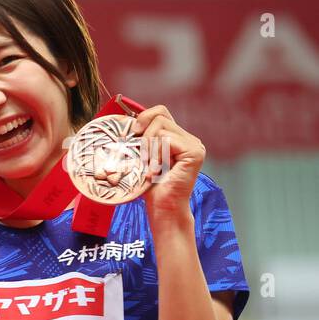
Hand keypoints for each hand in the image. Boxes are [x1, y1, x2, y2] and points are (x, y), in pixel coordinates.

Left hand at [132, 105, 203, 223]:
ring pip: (161, 128)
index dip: (144, 117)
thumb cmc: (149, 187)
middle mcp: (188, 139)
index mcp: (177, 138)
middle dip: (143, 136)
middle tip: (142, 158)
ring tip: (150, 169)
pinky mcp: (194, 152)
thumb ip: (140, 138)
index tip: (133, 133)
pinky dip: (155, 156)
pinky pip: (166, 140)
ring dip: (148, 150)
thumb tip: (125, 120)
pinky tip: (155, 172)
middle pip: (159, 116)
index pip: (160, 112)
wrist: (161, 208)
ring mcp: (194, 144)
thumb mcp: (141, 157)